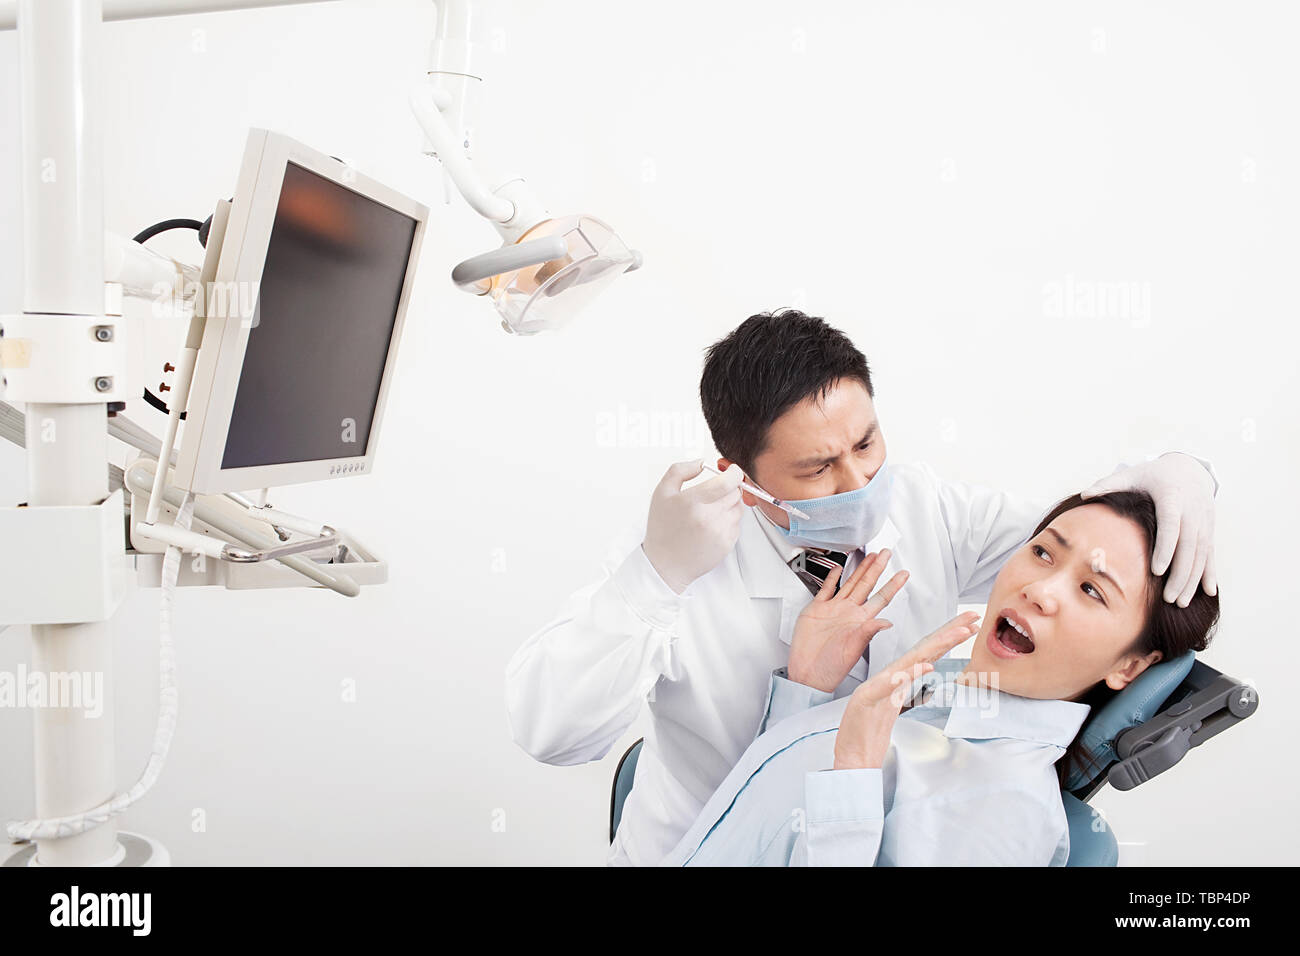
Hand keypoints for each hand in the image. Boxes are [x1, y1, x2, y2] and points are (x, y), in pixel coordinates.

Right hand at [641, 459, 745, 593]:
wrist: (665, 564)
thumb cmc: (662, 529)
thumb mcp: (662, 493)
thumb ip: (680, 470)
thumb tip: (702, 463)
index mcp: (692, 502)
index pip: (727, 482)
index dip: (734, 473)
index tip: (732, 470)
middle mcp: (708, 518)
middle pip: (735, 493)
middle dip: (728, 489)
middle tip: (714, 493)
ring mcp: (719, 533)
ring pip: (738, 508)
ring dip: (729, 505)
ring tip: (709, 512)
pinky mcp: (727, 545)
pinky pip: (737, 524)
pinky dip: (728, 521)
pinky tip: (711, 526)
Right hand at [788, 549, 907, 692]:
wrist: (808, 673)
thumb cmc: (831, 668)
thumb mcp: (853, 650)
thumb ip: (868, 632)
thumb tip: (886, 623)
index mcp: (861, 621)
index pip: (881, 598)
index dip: (893, 585)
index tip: (904, 573)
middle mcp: (849, 613)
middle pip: (866, 584)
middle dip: (877, 568)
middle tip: (886, 553)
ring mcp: (833, 610)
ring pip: (849, 583)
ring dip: (859, 569)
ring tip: (869, 555)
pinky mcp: (816, 610)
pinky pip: (826, 590)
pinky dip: (832, 579)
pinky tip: (838, 570)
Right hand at [832, 612, 980, 769]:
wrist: (852, 753)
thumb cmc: (868, 729)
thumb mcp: (893, 702)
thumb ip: (906, 684)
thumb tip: (924, 669)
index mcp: (899, 677)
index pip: (928, 651)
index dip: (948, 635)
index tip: (969, 624)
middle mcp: (891, 677)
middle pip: (924, 648)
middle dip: (950, 630)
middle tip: (973, 615)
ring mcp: (881, 686)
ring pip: (913, 660)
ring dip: (937, 644)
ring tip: (959, 632)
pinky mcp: (870, 698)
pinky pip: (893, 684)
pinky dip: (911, 673)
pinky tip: (927, 665)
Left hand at [1081, 452, 1216, 605]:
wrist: (1189, 468)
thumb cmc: (1153, 475)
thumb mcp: (1132, 474)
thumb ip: (1108, 484)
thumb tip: (1084, 495)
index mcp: (1172, 496)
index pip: (1170, 526)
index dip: (1165, 548)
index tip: (1156, 571)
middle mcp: (1192, 510)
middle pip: (1189, 546)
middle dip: (1180, 574)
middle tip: (1168, 598)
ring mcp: (1204, 520)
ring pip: (1202, 554)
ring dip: (1193, 579)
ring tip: (1181, 602)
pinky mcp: (1209, 528)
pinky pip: (1211, 553)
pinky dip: (1210, 573)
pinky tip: (1208, 592)